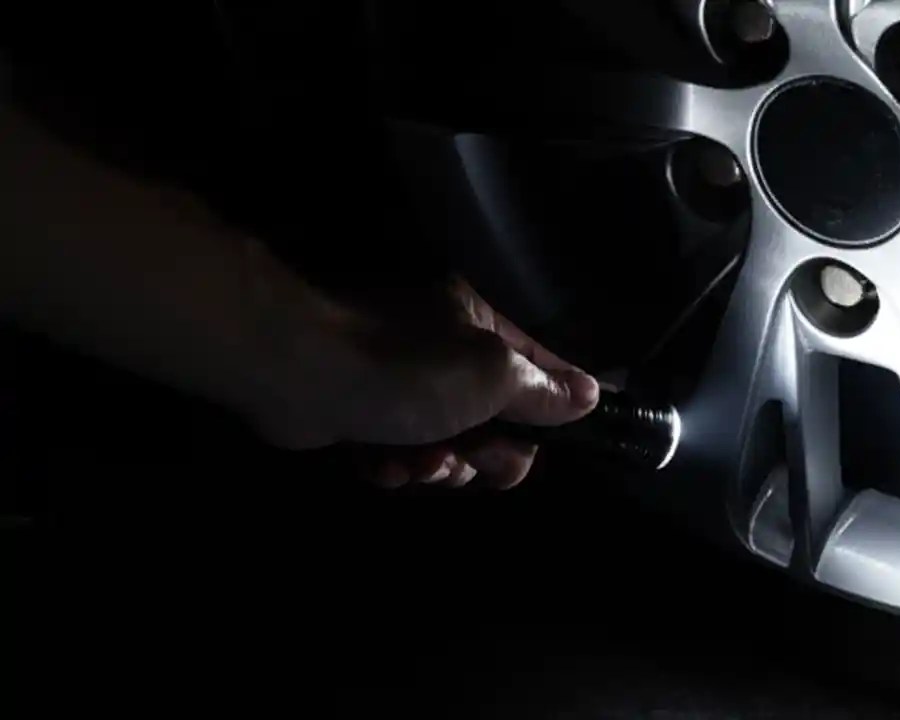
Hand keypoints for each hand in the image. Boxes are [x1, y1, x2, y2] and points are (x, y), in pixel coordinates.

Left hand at [254, 277, 598, 489]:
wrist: (295, 373)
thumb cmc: (404, 369)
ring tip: (415, 463)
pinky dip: (396, 465)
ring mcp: (402, 382)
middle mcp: (445, 348)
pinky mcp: (362, 414)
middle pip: (497, 421)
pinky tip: (381, 466)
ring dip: (438, 465)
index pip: (542, 368)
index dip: (554, 409)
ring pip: (449, 445)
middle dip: (485, 453)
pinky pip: (401, 452)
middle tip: (470, 460)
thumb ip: (543, 390)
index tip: (553, 440)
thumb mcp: (491, 377)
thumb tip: (590, 393)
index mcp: (481, 325)